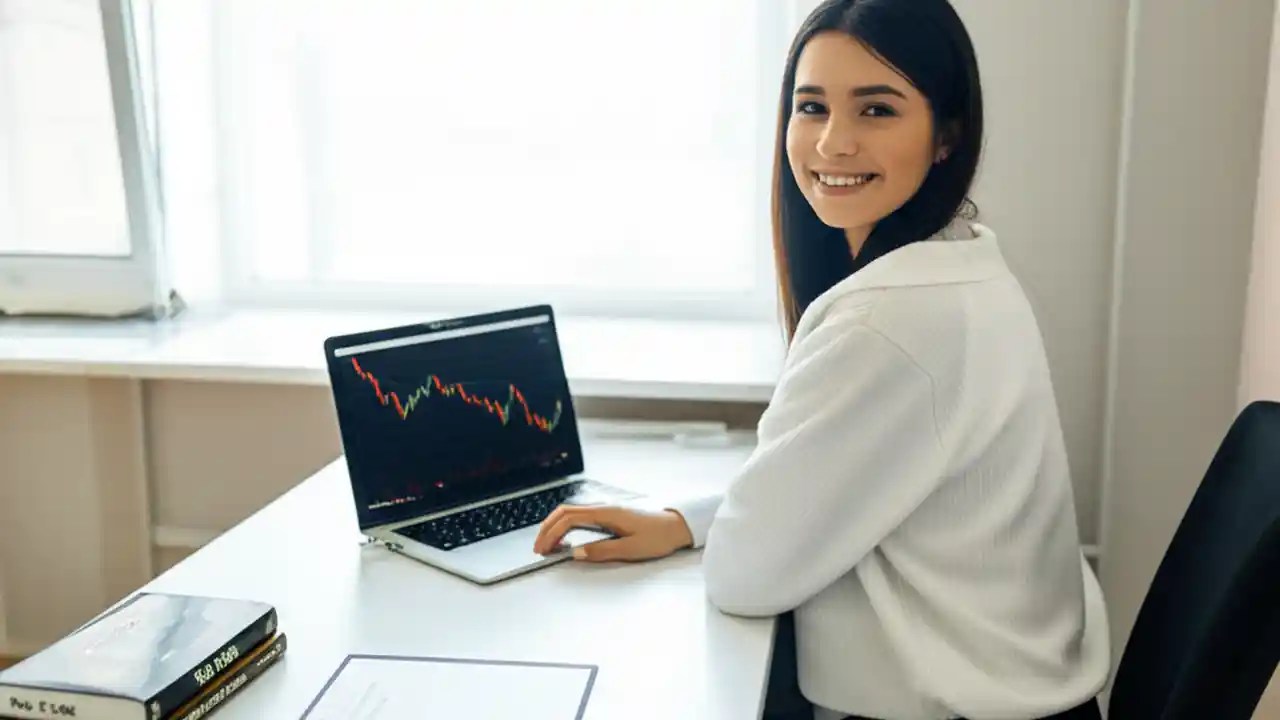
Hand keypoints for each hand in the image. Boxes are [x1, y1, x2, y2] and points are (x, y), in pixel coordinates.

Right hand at [533, 505, 694, 561]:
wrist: (676, 526)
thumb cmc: (658, 536)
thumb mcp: (631, 549)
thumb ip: (602, 551)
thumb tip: (576, 553)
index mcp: (606, 513)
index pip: (568, 518)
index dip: (552, 533)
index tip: (543, 549)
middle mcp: (602, 508)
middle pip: (564, 512)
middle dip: (547, 529)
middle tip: (538, 549)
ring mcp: (604, 510)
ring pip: (570, 513)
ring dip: (554, 527)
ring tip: (547, 545)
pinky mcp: (608, 515)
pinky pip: (579, 517)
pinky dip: (565, 526)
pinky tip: (564, 540)